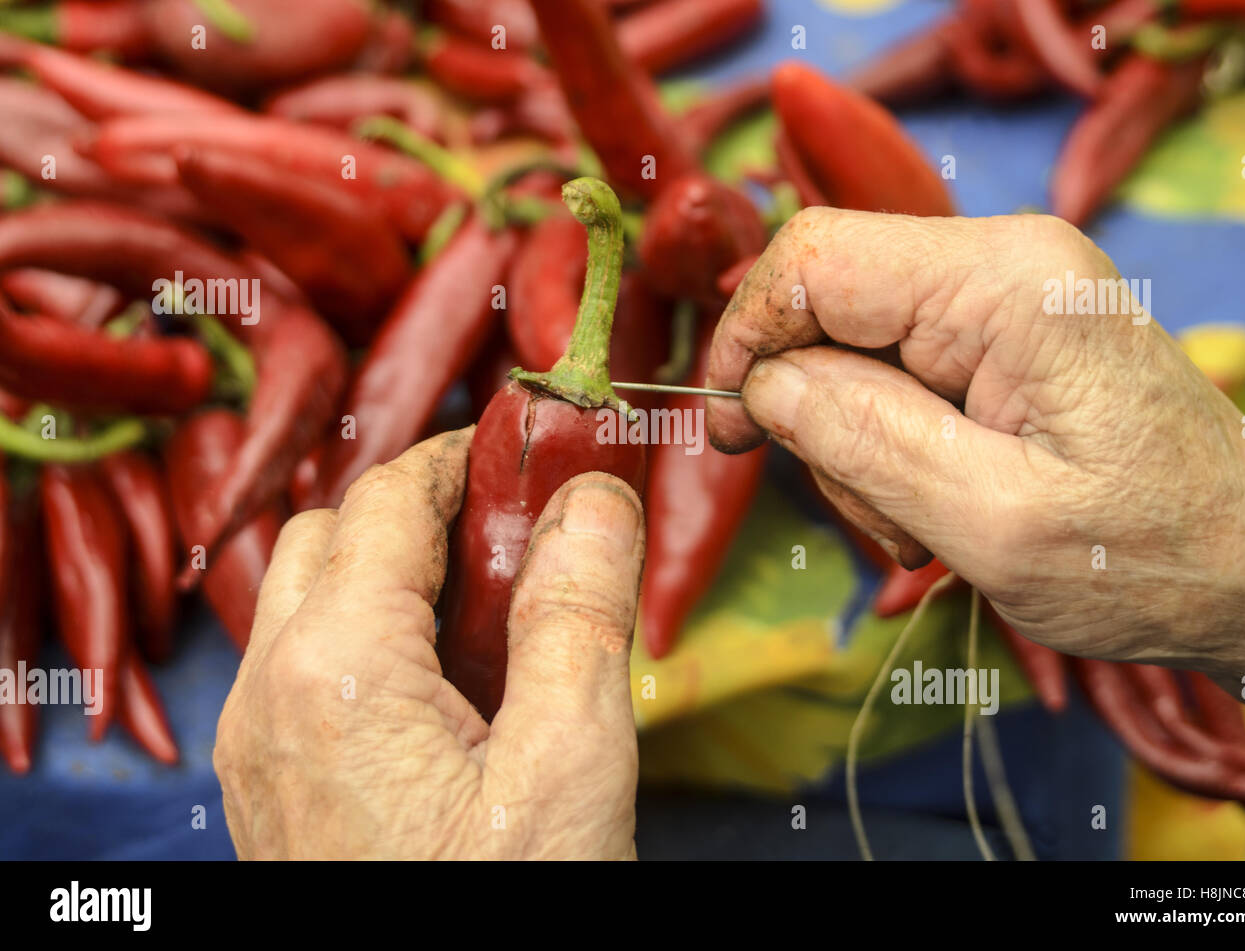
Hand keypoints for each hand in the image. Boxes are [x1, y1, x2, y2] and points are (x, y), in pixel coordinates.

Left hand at [214, 429, 645, 858]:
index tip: (532, 447)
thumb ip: (580, 616)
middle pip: (332, 537)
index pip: (388, 498)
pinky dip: (372, 643)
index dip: (466, 456)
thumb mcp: (569, 765)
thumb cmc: (497, 912)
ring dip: (395, 579)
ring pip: (313, 604)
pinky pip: (305, 674)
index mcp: (333, 669)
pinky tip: (454, 693)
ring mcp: (259, 750)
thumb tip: (596, 499)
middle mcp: (266, 698)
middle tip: (519, 533)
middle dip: (423, 514)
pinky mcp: (273, 792)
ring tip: (496, 616)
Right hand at [706, 208, 1244, 720]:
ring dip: (858, 446)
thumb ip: (867, 443)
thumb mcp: (994, 522)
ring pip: (853, 347)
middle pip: (829, 304)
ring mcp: (1007, 294)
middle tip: (876, 512)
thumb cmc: (1153, 559)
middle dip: (819, 415)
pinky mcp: (1005, 333)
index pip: (815, 258)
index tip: (729, 431)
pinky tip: (939, 503)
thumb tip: (764, 384)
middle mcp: (1004, 262)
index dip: (747, 337)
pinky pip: (897, 370)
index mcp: (1005, 284)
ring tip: (922, 524)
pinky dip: (891, 445)